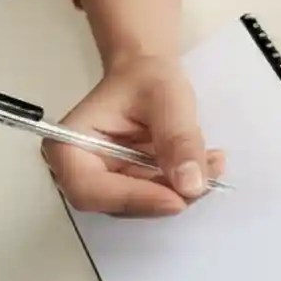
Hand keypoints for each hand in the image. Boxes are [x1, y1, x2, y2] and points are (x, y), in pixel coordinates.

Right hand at [43, 55, 225, 217]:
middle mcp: (80, 171)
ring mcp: (105, 182)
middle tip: (205, 180)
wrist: (149, 74)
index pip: (90, 189)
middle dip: (164, 196)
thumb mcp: (167, 99)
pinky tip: (208, 165)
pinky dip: (185, 186)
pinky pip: (158, 197)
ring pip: (143, 206)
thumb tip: (191, 185)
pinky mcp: (129, 186)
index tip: (177, 197)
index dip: (133, 199)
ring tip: (211, 163)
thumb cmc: (146, 78)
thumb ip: (178, 139)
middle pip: (118, 204)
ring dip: (181, 192)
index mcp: (68, 146)